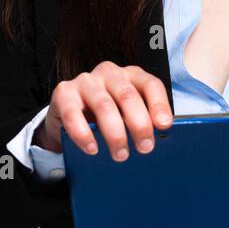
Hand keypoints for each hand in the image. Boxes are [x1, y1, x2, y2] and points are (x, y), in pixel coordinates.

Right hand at [34, 61, 172, 159]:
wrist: (68, 117)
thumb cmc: (107, 115)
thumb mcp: (127, 115)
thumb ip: (142, 121)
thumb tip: (155, 142)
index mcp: (132, 75)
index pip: (151, 84)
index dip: (159, 105)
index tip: (164, 125)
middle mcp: (110, 73)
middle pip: (128, 96)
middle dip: (139, 124)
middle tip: (145, 147)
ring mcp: (86, 81)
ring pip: (104, 106)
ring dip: (115, 133)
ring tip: (120, 154)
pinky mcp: (64, 92)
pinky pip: (74, 114)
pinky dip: (84, 134)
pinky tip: (92, 148)